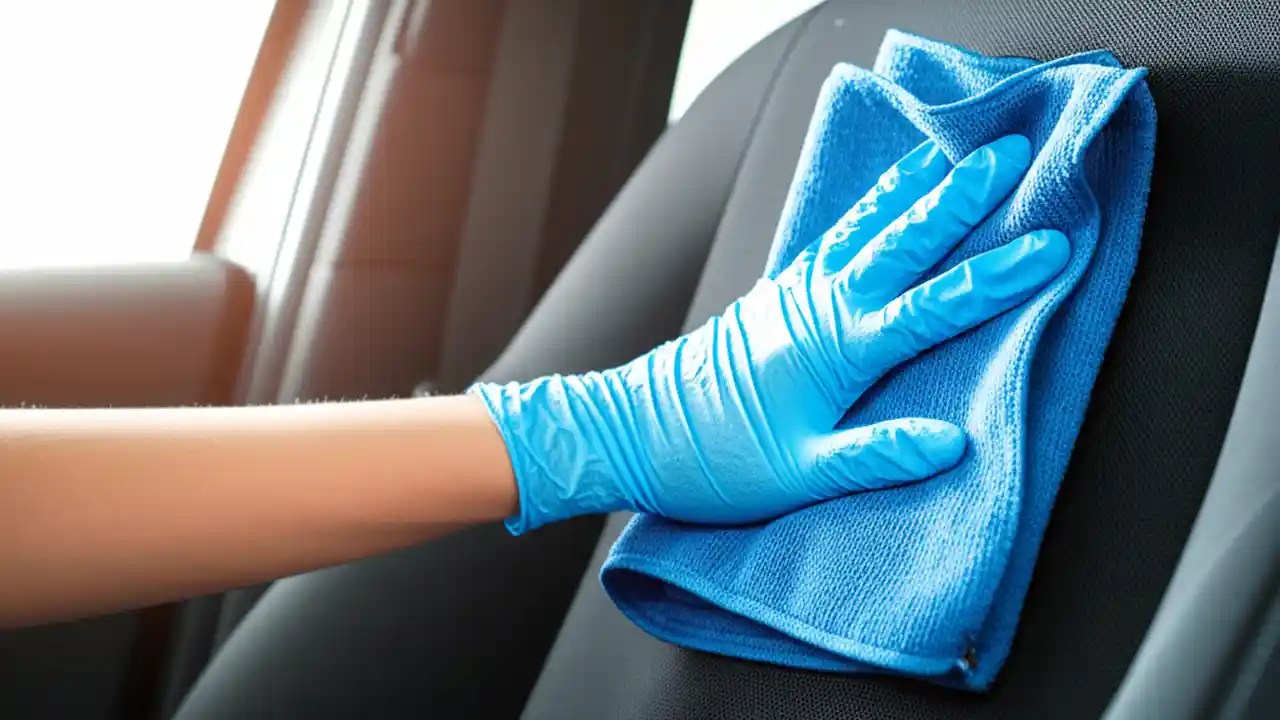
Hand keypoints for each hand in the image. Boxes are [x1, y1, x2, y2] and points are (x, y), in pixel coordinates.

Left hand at [471, 135, 1068, 532]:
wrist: (633, 431)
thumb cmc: (714, 460)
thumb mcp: (799, 476)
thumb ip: (876, 456)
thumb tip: (953, 443)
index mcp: (837, 352)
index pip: (934, 307)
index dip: (997, 278)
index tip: (1050, 245)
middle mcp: (820, 308)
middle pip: (903, 243)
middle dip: (961, 199)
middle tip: (1010, 156)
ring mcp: (794, 293)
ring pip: (866, 228)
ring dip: (914, 190)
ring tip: (953, 152)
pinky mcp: (775, 293)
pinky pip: (832, 236)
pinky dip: (866, 207)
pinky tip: (886, 192)